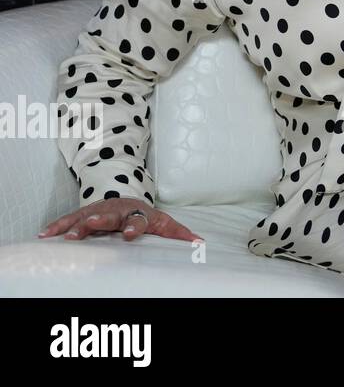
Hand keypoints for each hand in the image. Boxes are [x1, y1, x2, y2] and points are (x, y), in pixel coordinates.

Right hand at [37, 198, 202, 242]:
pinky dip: (57, 226)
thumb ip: (178, 233)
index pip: (137, 220)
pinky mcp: (83, 213)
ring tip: (65, 237)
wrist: (128, 199)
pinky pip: (69, 219)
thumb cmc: (146, 217)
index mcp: (138, 213)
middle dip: (99, 221)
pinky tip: (44, 235)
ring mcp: (99, 210)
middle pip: (108, 215)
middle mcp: (117, 210)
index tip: (128, 234)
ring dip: (75, 226)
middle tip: (89, 227)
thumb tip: (200, 243)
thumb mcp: (163, 223)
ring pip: (85, 217)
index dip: (133, 226)